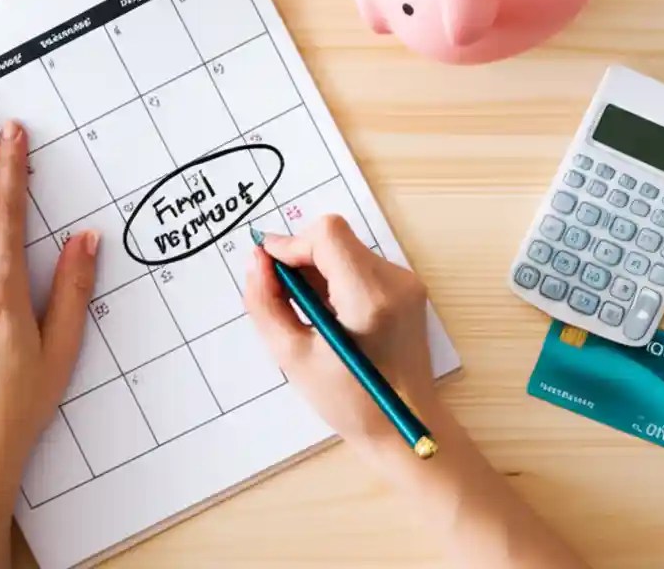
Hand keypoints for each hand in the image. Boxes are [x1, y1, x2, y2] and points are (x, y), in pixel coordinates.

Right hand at [244, 215, 433, 449]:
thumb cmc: (349, 403)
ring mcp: (406, 283)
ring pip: (345, 248)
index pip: (327, 234)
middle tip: (284, 299)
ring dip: (317, 270)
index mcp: (369, 299)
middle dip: (301, 259)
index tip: (270, 271)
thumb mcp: (293, 357)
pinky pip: (359, 264)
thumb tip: (256, 260)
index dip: (290, 245)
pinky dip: (335, 279)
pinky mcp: (406, 289)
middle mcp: (394, 282)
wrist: (403, 428)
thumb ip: (266, 303)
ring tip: (309, 315)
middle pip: (335, 238)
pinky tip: (330, 316)